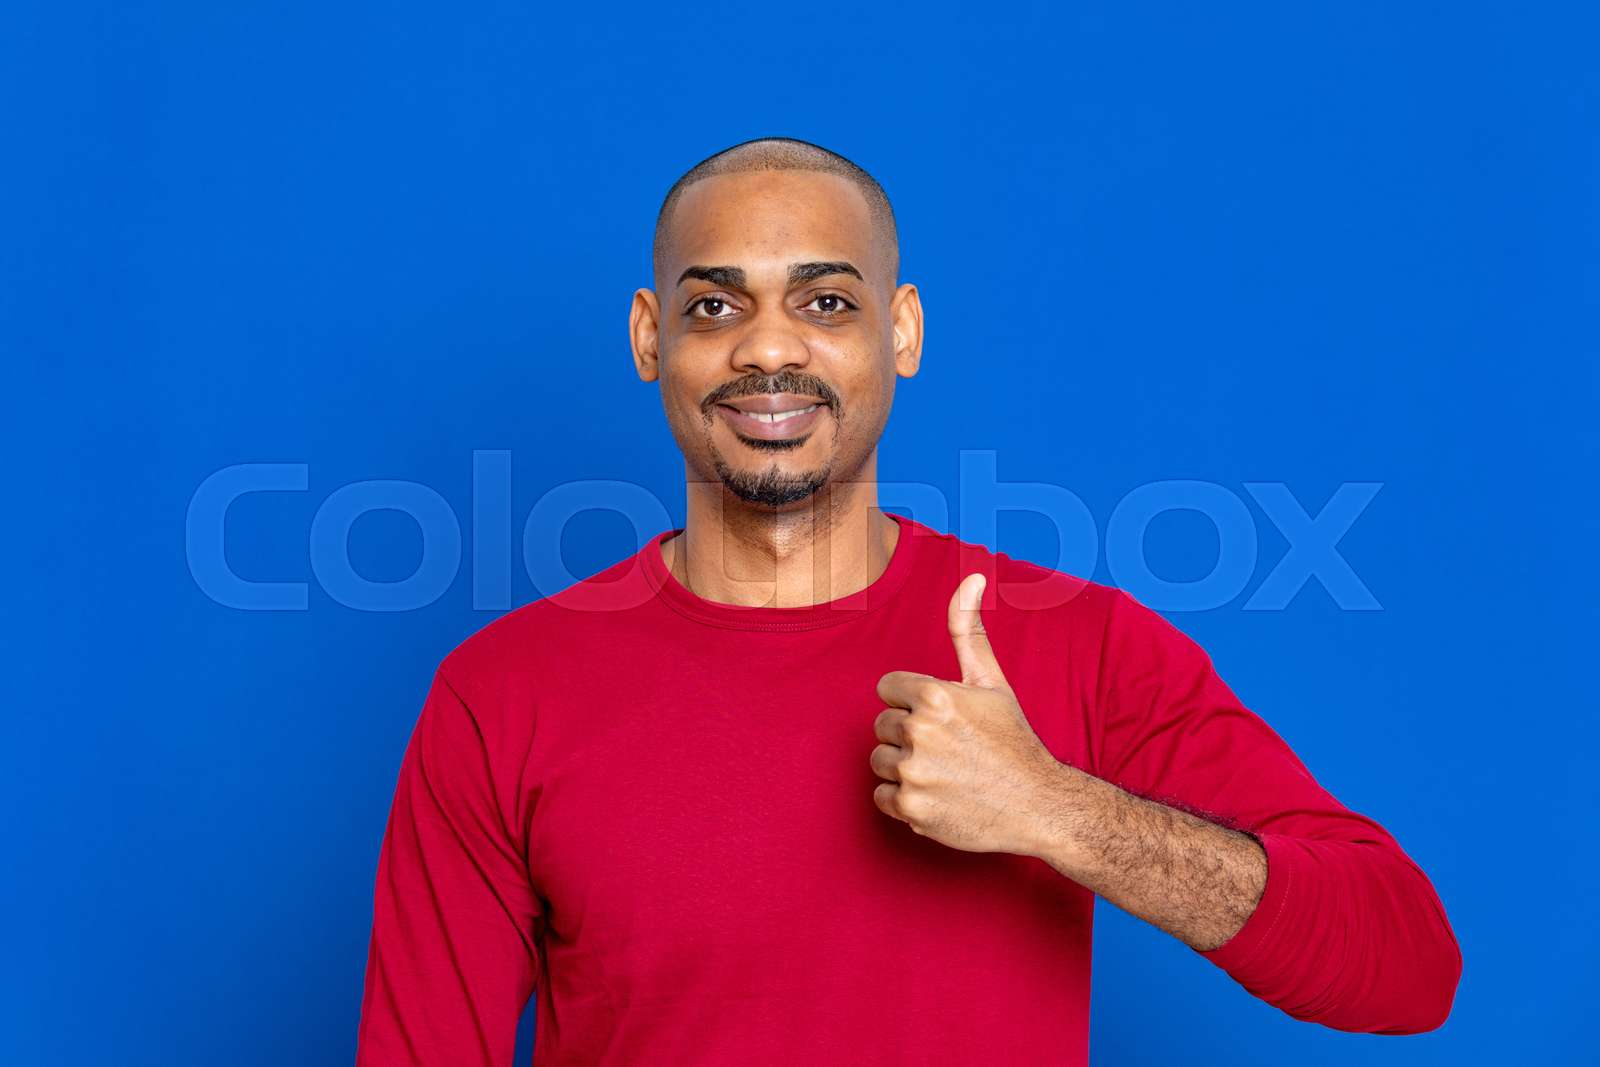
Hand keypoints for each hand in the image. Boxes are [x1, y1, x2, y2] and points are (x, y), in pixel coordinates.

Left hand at [870, 573, 1063, 854]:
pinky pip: (881, 797)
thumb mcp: (992, 681)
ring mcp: (913, 773)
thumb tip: (971, 577)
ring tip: (945, 771)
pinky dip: (905, 800)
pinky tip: (938, 795)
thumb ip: (968, 629)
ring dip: (904, 767)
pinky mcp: (910, 810)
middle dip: (908, 735)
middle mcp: (919, 732)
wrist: (1039, 806)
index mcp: (935, 694)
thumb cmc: (1014, 741)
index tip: (941, 717)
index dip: (913, 702)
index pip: (887, 688)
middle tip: (949, 748)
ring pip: (880, 761)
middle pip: (881, 725)